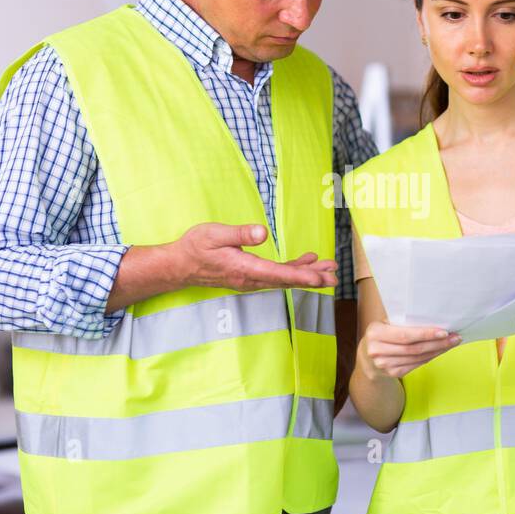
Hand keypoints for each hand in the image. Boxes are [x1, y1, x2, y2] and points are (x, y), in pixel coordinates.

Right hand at [178, 222, 337, 291]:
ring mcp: (250, 279)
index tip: (320, 277)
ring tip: (328, 269)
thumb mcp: (214, 234)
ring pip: (283, 278)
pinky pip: (275, 275)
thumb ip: (239, 234)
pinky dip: (293, 269)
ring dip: (306, 274)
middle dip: (312, 278)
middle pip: (286, 280)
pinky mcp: (249, 276)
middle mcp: (250, 279)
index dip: (301, 276)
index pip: (278, 274)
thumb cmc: (195, 248)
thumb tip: (262, 233)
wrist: (180, 265)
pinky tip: (306, 262)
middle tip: (334, 275)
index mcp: (244, 269)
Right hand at [358, 321, 460, 379]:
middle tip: (454, 337)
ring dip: (437, 351)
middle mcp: (377, 350)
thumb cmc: (381, 334)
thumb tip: (433, 317)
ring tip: (451, 343)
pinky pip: (416, 365)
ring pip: (417, 358)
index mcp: (375, 333)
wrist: (367, 357)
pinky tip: (439, 351)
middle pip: (414, 348)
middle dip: (437, 343)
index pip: (405, 335)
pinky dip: (430, 357)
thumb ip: (402, 321)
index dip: (426, 334)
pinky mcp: (392, 373)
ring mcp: (384, 365)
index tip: (444, 331)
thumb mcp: (385, 323)